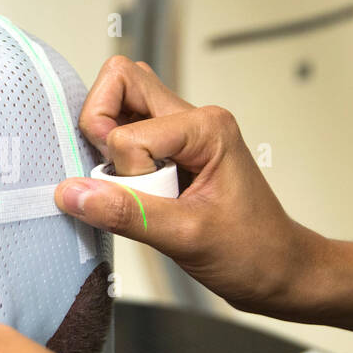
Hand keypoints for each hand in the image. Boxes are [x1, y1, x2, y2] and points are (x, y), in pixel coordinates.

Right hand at [54, 56, 324, 315]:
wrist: (281, 271)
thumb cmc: (253, 252)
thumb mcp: (187, 238)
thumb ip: (126, 212)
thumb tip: (72, 193)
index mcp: (206, 127)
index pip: (128, 133)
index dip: (127, 173)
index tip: (156, 202)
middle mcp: (193, 119)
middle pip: (120, 81)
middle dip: (99, 127)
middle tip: (117, 175)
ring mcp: (181, 132)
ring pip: (120, 105)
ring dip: (108, 146)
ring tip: (132, 187)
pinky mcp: (171, 151)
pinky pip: (126, 135)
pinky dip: (115, 163)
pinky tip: (134, 193)